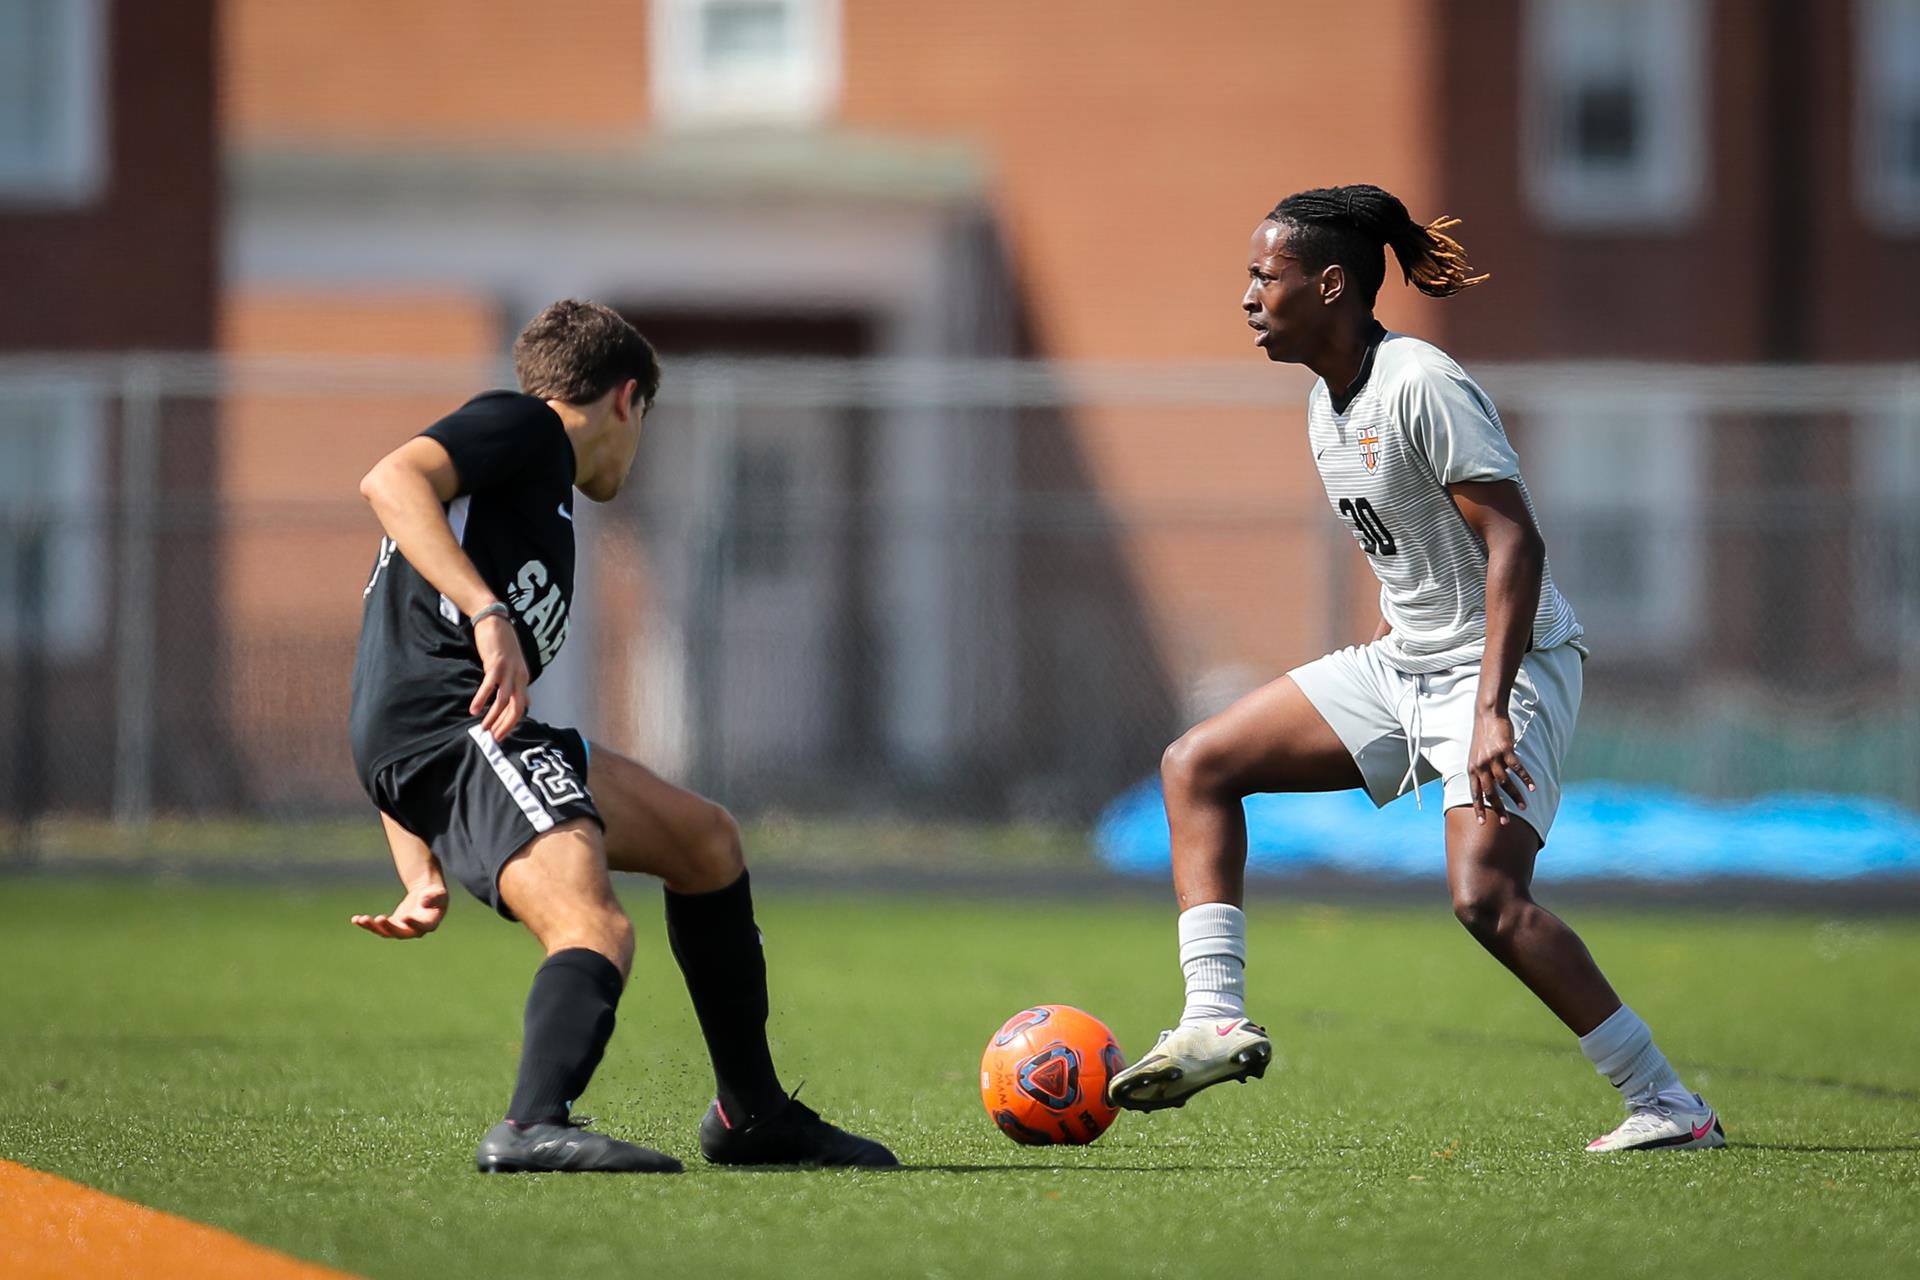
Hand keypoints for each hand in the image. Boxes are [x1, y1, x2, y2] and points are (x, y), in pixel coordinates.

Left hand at [351, 878, 447, 938]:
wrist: (427, 897)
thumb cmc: (435, 894)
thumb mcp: (439, 892)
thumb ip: (434, 896)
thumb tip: (423, 901)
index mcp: (430, 924)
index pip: (422, 927)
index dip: (414, 924)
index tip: (405, 917)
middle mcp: (414, 931)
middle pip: (400, 933)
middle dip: (388, 927)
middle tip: (379, 918)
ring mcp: (401, 930)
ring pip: (386, 932)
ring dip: (373, 927)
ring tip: (361, 919)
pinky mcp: (391, 926)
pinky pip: (378, 927)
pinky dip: (366, 924)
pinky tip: (355, 919)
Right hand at [470, 611, 529, 740]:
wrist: (495, 620)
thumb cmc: (502, 643)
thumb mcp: (514, 665)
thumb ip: (516, 683)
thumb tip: (525, 702)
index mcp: (523, 678)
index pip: (522, 707)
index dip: (512, 723)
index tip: (501, 734)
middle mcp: (519, 676)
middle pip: (517, 708)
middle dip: (506, 725)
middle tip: (494, 737)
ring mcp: (509, 671)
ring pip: (504, 700)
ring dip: (493, 716)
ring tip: (483, 727)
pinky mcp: (496, 664)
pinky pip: (489, 686)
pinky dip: (481, 699)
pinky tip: (473, 709)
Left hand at [1466, 706, 1532, 824]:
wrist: (1487, 715)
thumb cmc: (1483, 737)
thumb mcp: (1476, 756)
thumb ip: (1481, 771)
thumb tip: (1488, 788)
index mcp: (1472, 769)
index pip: (1474, 793)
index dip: (1478, 808)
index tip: (1482, 823)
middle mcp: (1481, 766)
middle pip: (1490, 792)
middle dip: (1498, 808)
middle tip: (1506, 822)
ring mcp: (1492, 758)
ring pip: (1505, 783)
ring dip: (1515, 796)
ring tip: (1524, 807)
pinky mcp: (1505, 750)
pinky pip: (1517, 768)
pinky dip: (1526, 779)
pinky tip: (1533, 787)